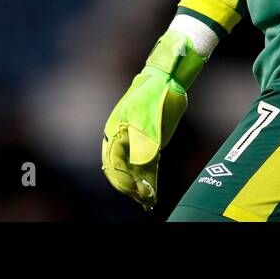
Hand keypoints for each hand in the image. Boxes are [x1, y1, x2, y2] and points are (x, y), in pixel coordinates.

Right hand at [101, 29, 204, 209]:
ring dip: (140, 187)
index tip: (135, 191)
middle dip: (131, 187)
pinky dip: (148, 180)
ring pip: (133, 171)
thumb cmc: (153, 92)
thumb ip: (144, 138)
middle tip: (144, 199)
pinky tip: (152, 194)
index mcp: (114, 131)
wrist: (165, 77)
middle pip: (121, 170)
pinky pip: (145, 167)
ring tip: (148, 201)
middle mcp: (121, 139)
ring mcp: (135, 142)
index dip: (123, 180)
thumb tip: (143, 161)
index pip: (113, 163)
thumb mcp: (148, 114)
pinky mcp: (150, 144)